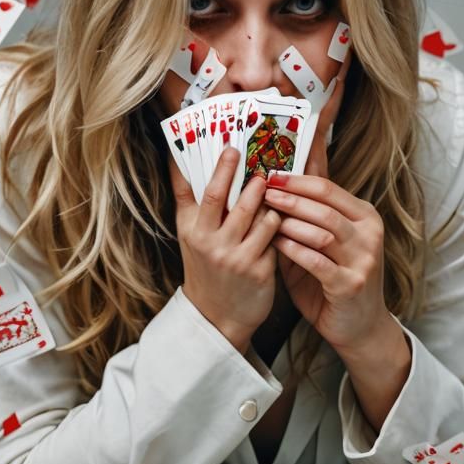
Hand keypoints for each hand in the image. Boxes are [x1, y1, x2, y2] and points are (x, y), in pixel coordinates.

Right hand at [167, 138, 282, 351]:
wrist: (216, 316)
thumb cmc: (206, 267)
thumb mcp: (189, 235)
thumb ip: (186, 199)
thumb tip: (177, 159)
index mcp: (194, 230)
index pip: (205, 193)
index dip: (219, 169)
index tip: (231, 147)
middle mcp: (212, 243)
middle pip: (235, 201)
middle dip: (250, 178)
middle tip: (262, 160)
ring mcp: (236, 257)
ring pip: (261, 216)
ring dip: (270, 200)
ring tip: (274, 188)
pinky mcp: (259, 270)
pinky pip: (276, 236)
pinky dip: (280, 223)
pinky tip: (286, 217)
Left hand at [264, 54, 389, 355]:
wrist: (358, 328)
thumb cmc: (331, 281)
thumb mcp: (318, 242)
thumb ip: (301, 214)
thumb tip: (270, 181)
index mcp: (360, 214)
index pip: (327, 181)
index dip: (298, 166)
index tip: (271, 153)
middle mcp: (367, 229)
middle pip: (324, 200)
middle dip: (289, 190)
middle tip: (258, 183)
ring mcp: (364, 256)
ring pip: (320, 228)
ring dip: (288, 219)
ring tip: (262, 212)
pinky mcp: (352, 283)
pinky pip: (317, 260)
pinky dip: (294, 251)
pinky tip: (275, 246)